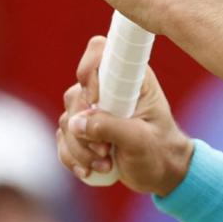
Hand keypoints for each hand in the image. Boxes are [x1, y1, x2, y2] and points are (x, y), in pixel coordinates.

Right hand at [58, 35, 196, 195]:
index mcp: (131, 78)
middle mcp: (109, 88)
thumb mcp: (140, 139)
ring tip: (105, 162)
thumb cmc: (159, 149)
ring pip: (68, 120)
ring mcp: (94, 108)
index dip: (90, 70)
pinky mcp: (84, 128)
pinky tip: (90, 170)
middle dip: (85, 128)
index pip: (100, 50)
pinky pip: (63, 138)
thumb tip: (76, 123)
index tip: (95, 100)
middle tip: (106, 149)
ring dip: (80, 148)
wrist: (160, 171)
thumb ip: (110, 127)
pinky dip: (72, 157)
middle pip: (76, 94)